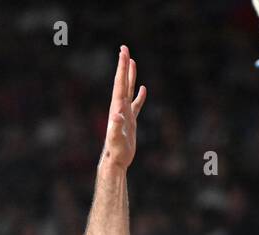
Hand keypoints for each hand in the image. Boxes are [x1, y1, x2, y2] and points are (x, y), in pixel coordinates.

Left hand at [99, 45, 146, 173]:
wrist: (116, 161)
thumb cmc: (116, 151)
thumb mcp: (116, 139)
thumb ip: (115, 127)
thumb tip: (118, 115)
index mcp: (117, 107)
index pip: (120, 83)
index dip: (122, 67)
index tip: (123, 52)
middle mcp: (120, 107)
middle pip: (122, 82)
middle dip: (123, 65)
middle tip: (124, 48)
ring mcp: (125, 113)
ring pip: (128, 89)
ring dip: (130, 75)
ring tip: (132, 61)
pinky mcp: (130, 121)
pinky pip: (136, 104)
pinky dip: (139, 95)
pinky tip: (142, 88)